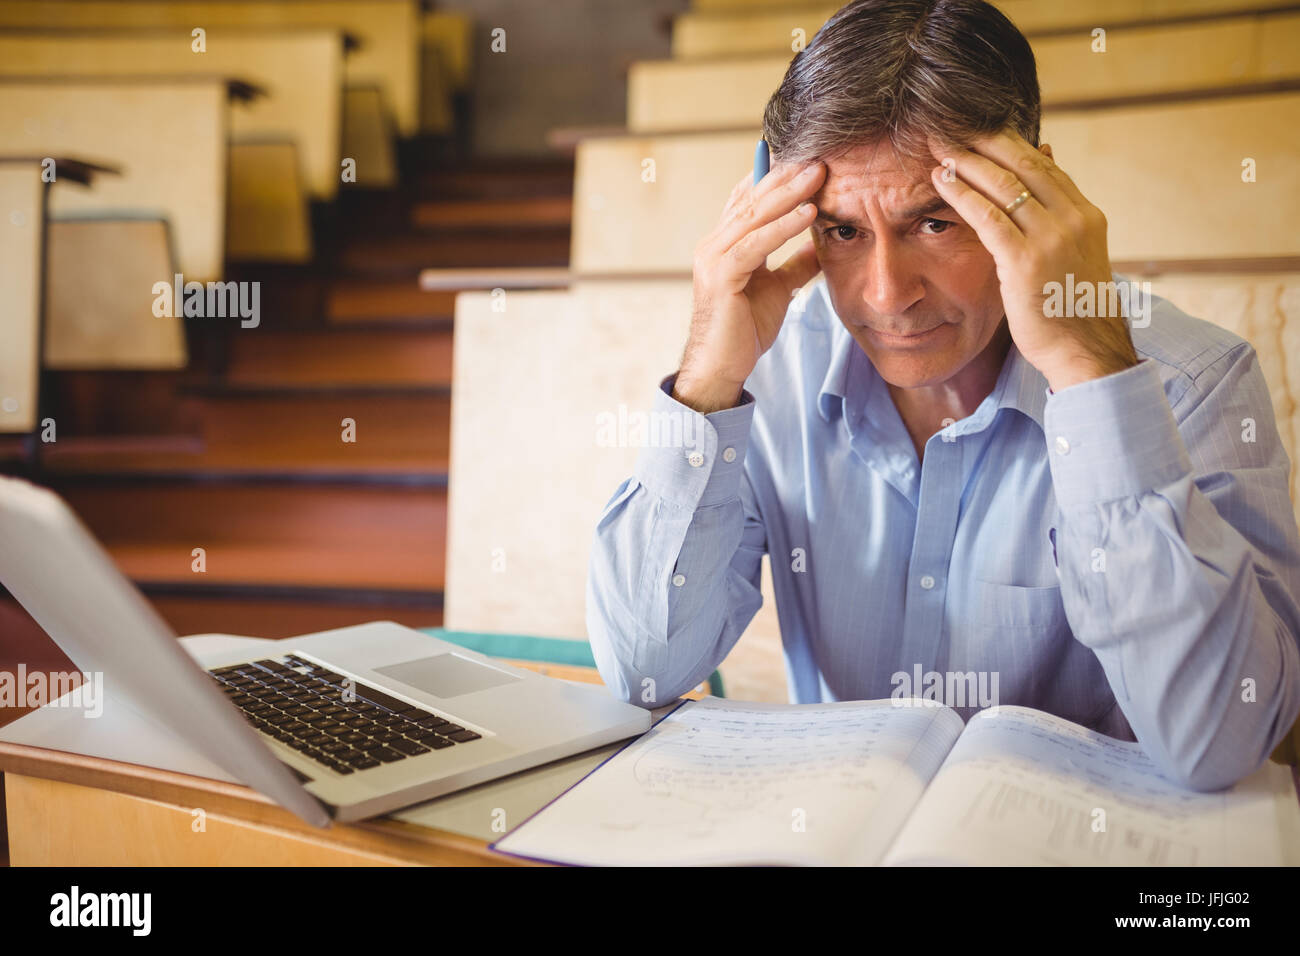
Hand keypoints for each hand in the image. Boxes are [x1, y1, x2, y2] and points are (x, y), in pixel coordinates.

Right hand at [676, 159, 825, 410]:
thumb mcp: (779, 288)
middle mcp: (714, 244)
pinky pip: (756, 244)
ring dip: (789, 193)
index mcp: (725, 243)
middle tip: (820, 154)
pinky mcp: (721, 276)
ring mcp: (713, 258)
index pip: (749, 198)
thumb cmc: (745, 329)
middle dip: (787, 175)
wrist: (722, 367)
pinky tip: (808, 213)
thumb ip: (797, 263)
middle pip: (753, 199)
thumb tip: (823, 242)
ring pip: (754, 216)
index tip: (808, 157)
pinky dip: (784, 227)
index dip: (775, 175)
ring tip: (819, 174)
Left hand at [928, 130, 1137, 390]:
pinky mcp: (1025, 262)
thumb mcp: (1074, 252)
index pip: (1043, 165)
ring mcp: (1052, 239)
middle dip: (984, 141)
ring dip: (967, 163)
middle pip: (1023, 164)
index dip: (1007, 142)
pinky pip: (988, 217)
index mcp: (1086, 214)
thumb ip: (1058, 210)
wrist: (1087, 351)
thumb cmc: (1071, 308)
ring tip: (939, 148)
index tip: (976, 127)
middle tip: (950, 125)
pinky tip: (940, 182)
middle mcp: (1073, 219)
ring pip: (1004, 186)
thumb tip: (1046, 155)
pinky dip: (962, 195)